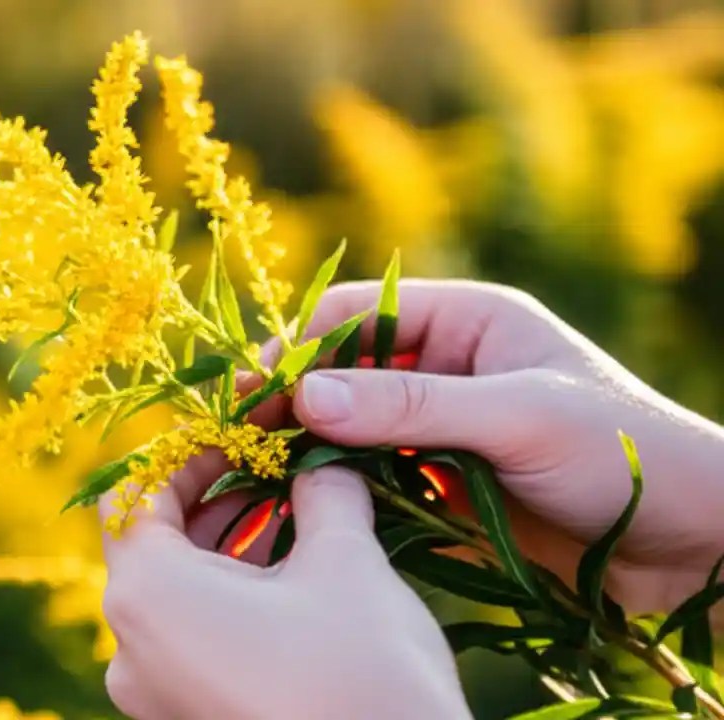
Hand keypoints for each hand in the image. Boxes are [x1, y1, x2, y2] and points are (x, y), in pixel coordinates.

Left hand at [99, 462, 471, 719]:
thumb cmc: (364, 676)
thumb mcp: (346, 562)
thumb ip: (323, 491)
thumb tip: (322, 462)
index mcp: (145, 596)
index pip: (136, 491)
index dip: (190, 449)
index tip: (247, 428)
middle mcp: (131, 650)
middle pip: (155, 540)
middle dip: (219, 491)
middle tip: (280, 459)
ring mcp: (156, 695)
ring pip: (179, 591)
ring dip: (231, 542)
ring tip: (298, 507)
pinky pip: (195, 637)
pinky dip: (234, 595)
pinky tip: (296, 572)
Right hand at [292, 279, 723, 615]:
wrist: (697, 542)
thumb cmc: (626, 454)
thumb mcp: (518, 417)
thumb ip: (411, 406)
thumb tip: (305, 395)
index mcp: (470, 321)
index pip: (359, 315)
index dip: (300, 346)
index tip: (254, 390)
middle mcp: (448, 368)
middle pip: (345, 374)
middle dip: (295, 404)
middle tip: (242, 442)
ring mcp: (444, 430)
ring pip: (353, 432)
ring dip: (311, 454)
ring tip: (261, 483)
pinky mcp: (446, 487)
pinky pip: (377, 482)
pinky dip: (342, 496)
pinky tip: (310, 515)